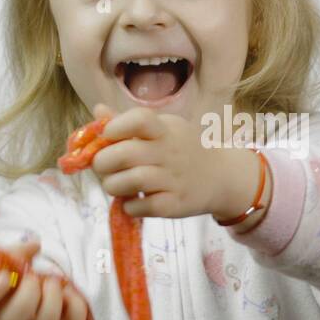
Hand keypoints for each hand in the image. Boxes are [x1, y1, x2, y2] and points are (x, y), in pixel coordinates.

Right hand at [0, 242, 88, 319]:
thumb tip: (34, 245)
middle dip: (28, 292)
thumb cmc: (11, 287)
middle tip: (33, 277)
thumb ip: (13, 254)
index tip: (4, 277)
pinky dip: (76, 303)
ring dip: (52, 297)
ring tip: (51, 282)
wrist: (24, 318)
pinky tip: (67, 292)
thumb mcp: (4, 267)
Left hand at [87, 103, 263, 220]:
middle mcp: (170, 152)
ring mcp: (174, 179)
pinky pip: (143, 207)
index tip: (107, 136)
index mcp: (165, 129)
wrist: (221, 177)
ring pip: (130, 182)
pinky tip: (131, 202)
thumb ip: (128, 122)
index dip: (115, 127)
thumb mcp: (162, 129)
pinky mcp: (175, 204)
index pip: (139, 119)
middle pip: (125, 154)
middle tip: (102, 168)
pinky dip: (129, 206)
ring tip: (115, 185)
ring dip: (112, 185)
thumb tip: (98, 112)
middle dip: (102, 163)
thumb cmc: (183, 149)